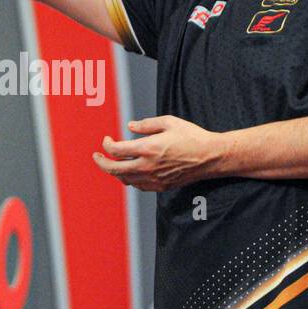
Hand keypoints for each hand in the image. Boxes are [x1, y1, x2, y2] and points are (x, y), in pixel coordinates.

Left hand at [92, 115, 223, 191]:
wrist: (210, 157)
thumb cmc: (192, 137)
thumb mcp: (169, 122)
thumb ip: (146, 124)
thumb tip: (130, 127)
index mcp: (148, 148)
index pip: (116, 150)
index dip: (107, 145)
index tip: (107, 139)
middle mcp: (148, 166)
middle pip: (114, 169)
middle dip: (101, 163)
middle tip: (97, 157)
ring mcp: (154, 178)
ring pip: (125, 179)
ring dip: (116, 171)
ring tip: (113, 163)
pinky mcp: (161, 186)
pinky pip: (138, 185)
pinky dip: (130, 179)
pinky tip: (130, 172)